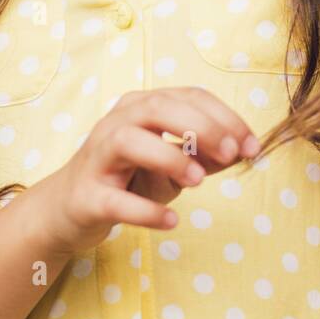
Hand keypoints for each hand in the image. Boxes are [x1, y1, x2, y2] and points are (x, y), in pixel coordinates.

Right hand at [47, 87, 260, 251]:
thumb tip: (243, 150)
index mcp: (141, 107)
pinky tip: (171, 222)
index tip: (252, 145)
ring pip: (129, 140)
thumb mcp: (171, 164)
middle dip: (200, 126)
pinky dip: (146, 211)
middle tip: (230, 154)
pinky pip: (116, 200)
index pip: (188, 97)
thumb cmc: (127, 179)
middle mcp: (116, 123)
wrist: (67, 209)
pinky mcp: (87, 196)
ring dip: (168, 157)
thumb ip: (204, 155)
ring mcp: (98, 158)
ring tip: (198, 180)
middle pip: (157, 107)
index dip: (225, 117)